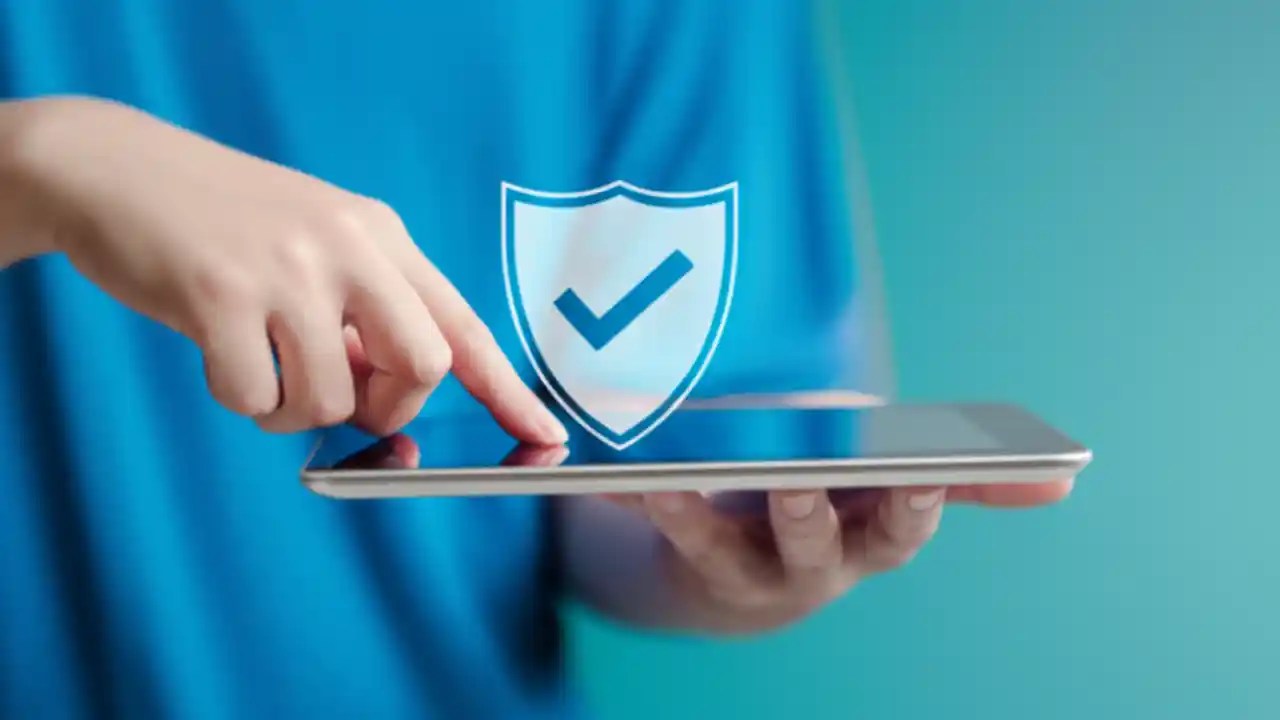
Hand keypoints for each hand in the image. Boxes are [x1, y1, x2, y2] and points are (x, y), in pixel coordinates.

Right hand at [8, 97, 563, 440]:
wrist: (118, 170)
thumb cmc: (226, 224)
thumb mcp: (315, 247)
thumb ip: (362, 316)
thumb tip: (387, 404)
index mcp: (382, 236)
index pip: (464, 325)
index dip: (507, 389)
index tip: (546, 436)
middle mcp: (349, 246)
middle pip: (422, 368)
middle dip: (386, 406)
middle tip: (344, 392)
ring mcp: (288, 268)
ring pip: (331, 398)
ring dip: (294, 409)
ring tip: (261, 361)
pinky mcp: (221, 293)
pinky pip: (255, 399)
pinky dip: (240, 400)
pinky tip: (219, 352)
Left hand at [604, 479, 1072, 632]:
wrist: (752, 571)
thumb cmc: (836, 502)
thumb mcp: (895, 487)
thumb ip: (964, 479)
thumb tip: (1067, 481)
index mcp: (873, 529)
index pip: (905, 522)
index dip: (915, 504)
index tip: (923, 475)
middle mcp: (819, 560)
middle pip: (818, 543)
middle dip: (811, 513)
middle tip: (798, 479)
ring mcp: (755, 567)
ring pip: (734, 551)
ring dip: (706, 517)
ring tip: (680, 478)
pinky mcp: (699, 562)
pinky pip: (673, 533)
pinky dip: (653, 504)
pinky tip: (635, 477)